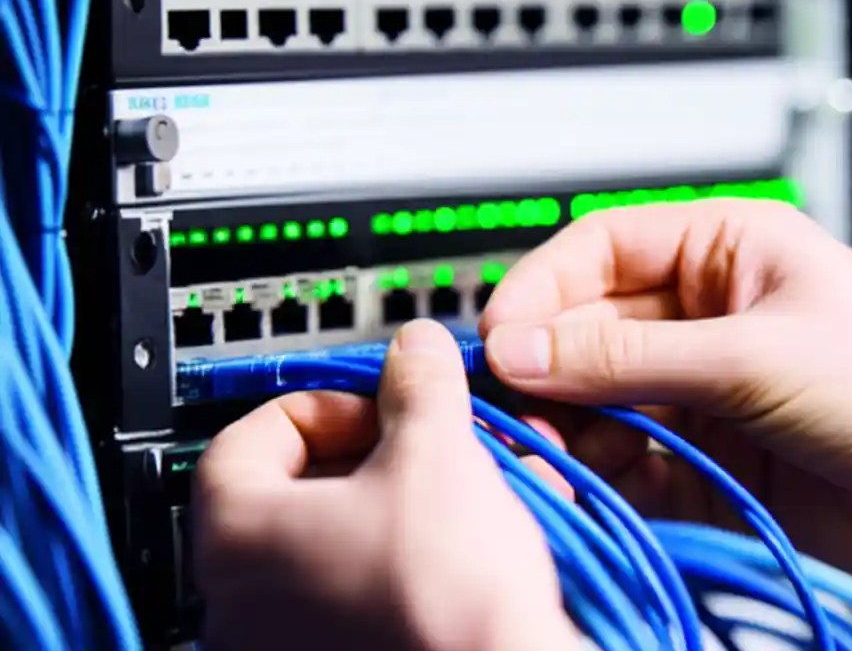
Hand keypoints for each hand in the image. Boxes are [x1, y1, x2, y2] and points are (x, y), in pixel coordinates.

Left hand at [194, 320, 578, 650]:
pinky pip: (376, 590)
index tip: (382, 403)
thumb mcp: (437, 451)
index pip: (251, 435)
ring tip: (482, 484)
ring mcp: (290, 643)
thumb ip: (417, 385)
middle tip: (437, 440)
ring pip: (353, 541)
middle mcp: (245, 601)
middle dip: (389, 451)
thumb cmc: (447, 595)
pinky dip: (426, 554)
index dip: (328, 403)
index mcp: (238, 536)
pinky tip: (490, 537)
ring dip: (418, 499)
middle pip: (307, 488)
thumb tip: (413, 353)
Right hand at [478, 199, 851, 588]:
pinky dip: (602, 470)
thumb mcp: (750, 354)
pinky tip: (586, 480)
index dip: (544, 289)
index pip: (603, 248)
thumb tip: (524, 347)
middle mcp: (710, 315)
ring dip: (569, 423)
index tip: (503, 337)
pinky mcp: (710, 458)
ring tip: (548, 451)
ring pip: (603, 397)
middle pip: (593, 327)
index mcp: (727, 250)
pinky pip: (631, 456)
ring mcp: (708, 389)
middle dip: (551, 365)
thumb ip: (626, 355)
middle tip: (514, 404)